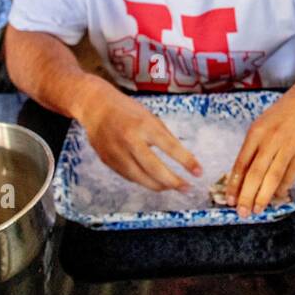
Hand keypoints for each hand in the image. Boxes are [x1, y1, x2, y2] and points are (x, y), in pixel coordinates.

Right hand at [77, 85, 202, 191]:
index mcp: (144, 125)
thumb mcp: (149, 116)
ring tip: (172, 187)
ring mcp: (117, 153)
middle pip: (155, 169)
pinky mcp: (108, 161)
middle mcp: (130, 140)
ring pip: (141, 178)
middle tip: (187, 187)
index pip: (170, 147)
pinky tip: (154, 182)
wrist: (95, 107)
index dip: (186, 161)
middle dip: (173, 182)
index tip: (199, 172)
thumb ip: (163, 136)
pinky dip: (144, 181)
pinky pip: (130, 177)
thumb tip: (181, 158)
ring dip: (160, 186)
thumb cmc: (126, 109)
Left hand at [228, 84, 294, 217]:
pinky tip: (277, 196)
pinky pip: (290, 174)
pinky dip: (282, 188)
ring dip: (263, 196)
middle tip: (242, 212)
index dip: (234, 184)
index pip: (241, 163)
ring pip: (272, 177)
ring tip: (257, 209)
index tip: (229, 200)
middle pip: (255, 173)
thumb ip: (255, 146)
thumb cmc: (285, 113)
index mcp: (256, 132)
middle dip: (246, 196)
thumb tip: (242, 174)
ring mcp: (288, 145)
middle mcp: (270, 139)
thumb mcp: (264, 124)